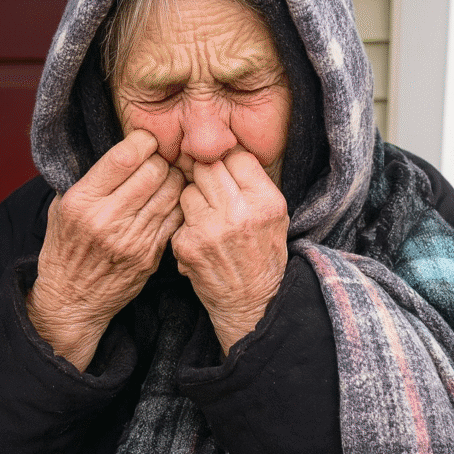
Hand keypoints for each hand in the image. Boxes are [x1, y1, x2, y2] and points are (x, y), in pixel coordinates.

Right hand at [27, 130, 183, 369]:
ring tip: (166, 178)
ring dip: (173, 180)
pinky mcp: (150, 256)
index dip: (142, 141)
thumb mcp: (62, 208)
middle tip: (157, 161)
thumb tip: (122, 150)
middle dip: (160, 160)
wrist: (71, 300)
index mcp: (82, 202)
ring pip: (172, 192)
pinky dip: (177, 204)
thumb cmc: (65, 248)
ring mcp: (132, 240)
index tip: (145, 141)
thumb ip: (88, 180)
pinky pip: (176, 218)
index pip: (124, 157)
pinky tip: (169, 202)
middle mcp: (107, 220)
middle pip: (154, 171)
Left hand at [171, 148, 288, 354]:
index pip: (236, 156)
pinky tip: (200, 239)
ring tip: (207, 217)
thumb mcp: (274, 217)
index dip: (226, 159)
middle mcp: (239, 213)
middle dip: (204, 173)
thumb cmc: (263, 255)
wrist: (252, 303)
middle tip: (209, 187)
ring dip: (193, 199)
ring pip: (187, 190)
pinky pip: (178, 217)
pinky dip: (185, 225)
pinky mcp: (187, 245)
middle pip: (207, 166)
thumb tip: (225, 150)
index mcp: (265, 202)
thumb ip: (254, 185)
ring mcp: (210, 230)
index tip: (224, 168)